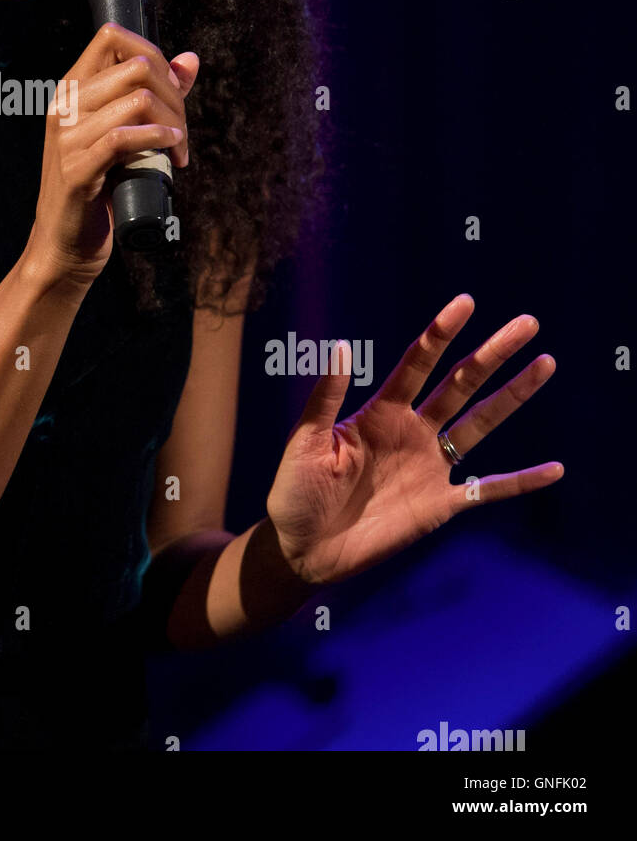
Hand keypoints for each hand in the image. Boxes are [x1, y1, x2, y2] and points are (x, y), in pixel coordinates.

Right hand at [23, 22, 198, 289]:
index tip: (171, 90)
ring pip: (137, 100)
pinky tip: (172, 150)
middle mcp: (64, 106)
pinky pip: (124, 138)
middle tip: (182, 130)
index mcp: (71, 90)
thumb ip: (153, 95)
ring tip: (179, 148)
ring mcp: (67, 138)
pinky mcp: (76, 171)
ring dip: (174, 122)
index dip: (153, 53)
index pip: (112, 36)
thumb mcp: (123, 134)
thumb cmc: (98, 187)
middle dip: (175, 95)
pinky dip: (158, 139)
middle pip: (136, 66)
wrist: (65, 244)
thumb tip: (189, 60)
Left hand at [265, 295, 562, 585]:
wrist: (301, 548)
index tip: (465, 302)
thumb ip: (326, 397)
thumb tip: (340, 345)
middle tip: (527, 323)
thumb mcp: (305, 440)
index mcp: (379, 412)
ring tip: (546, 364)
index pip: (417, 363)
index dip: (441, 333)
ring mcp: (430, 467)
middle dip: (493, 354)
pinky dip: (521, 480)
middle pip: (460, 384)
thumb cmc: (295, 491)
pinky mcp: (440, 505)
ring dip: (512, 396)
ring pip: (481, 424)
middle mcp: (412, 432)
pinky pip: (488, 490)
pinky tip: (555, 469)